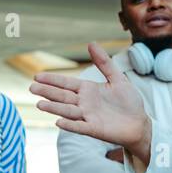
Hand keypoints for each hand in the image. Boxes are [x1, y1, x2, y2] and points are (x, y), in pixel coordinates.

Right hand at [31, 43, 151, 160]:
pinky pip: (80, 127)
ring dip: (54, 108)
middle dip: (47, 92)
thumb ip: (104, 63)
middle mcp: (84, 103)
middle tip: (31, 87)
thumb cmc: (129, 102)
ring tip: (39, 104)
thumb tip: (91, 43)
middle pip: (62, 96)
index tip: (36, 76)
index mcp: (88, 90)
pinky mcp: (94, 129)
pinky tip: (58, 122)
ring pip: (67, 111)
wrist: (140, 123)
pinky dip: (70, 125)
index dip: (52, 80)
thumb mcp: (117, 78)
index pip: (66, 83)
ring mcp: (88, 117)